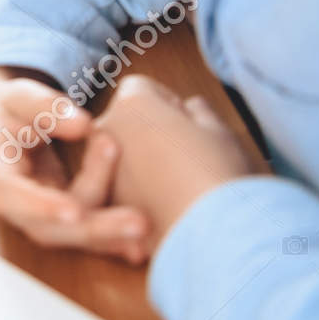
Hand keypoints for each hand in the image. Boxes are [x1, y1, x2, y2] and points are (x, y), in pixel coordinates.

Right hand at [0, 65, 150, 262]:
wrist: (5, 119)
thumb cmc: (9, 106)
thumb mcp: (18, 96)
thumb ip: (46, 106)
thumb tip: (82, 124)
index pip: (10, 196)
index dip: (41, 206)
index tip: (73, 211)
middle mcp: (14, 204)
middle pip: (48, 228)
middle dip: (94, 229)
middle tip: (137, 223)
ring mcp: (39, 214)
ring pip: (73, 235)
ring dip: (111, 232)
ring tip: (145, 219)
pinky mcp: (62, 216)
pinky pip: (87, 232)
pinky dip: (113, 239)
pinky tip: (142, 245)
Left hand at [96, 75, 263, 244]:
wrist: (210, 233)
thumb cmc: (218, 174)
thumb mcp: (218, 130)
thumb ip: (198, 112)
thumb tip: (190, 108)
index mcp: (131, 105)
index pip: (141, 87)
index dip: (168, 102)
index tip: (188, 123)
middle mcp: (106, 132)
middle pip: (122, 120)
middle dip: (147, 130)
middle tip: (183, 151)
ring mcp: (100, 168)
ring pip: (117, 155)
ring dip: (139, 161)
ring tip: (177, 181)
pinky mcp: (105, 206)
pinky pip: (118, 187)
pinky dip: (136, 191)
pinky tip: (166, 204)